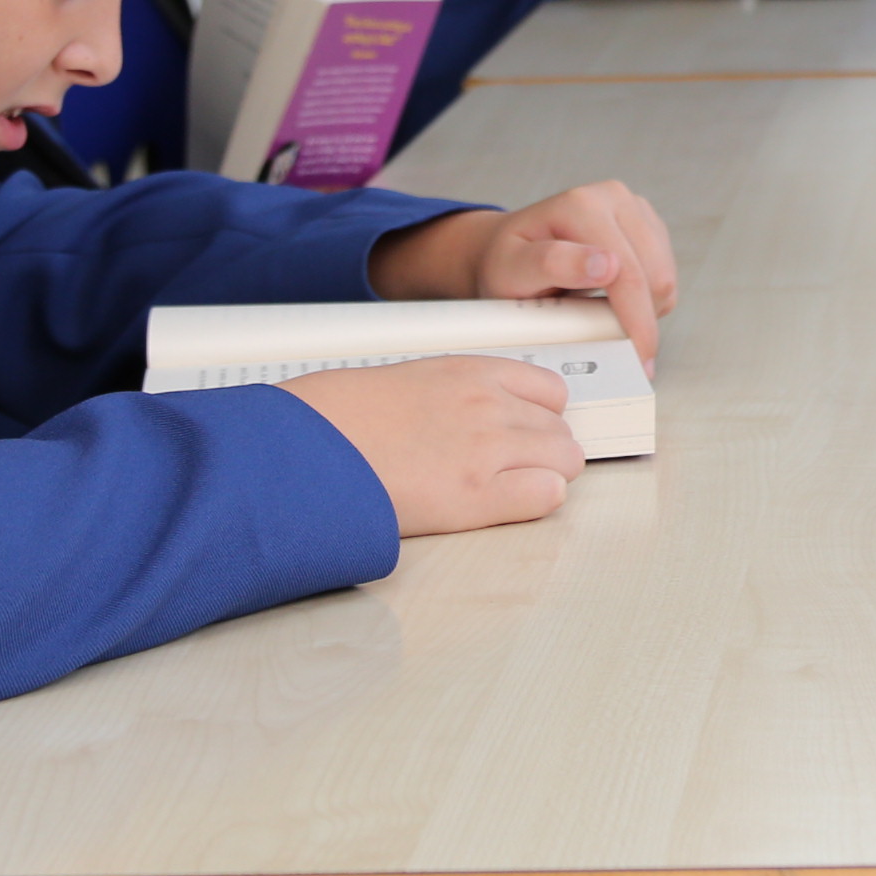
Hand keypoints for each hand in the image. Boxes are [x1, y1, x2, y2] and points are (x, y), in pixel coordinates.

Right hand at [279, 355, 582, 533]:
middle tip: (515, 471)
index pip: (551, 392)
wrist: (310, 447)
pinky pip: (547, 496)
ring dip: (545, 478)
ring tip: (507, 491)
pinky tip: (506, 504)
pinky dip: (538, 502)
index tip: (527, 436)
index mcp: (473, 372)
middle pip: (562, 431)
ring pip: (566, 462)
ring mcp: (487, 449)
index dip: (541, 419)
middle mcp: (489, 404)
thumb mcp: (414, 382)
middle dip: (545, 454)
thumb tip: (483, 419)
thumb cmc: (346, 419)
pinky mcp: (475, 496)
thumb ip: (460, 396)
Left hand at [370, 180, 678, 368]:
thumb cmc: (506, 264)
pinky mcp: (646, 222)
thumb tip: (608, 265)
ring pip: (665, 277)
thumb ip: (553, 266)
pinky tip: (614, 300)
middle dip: (642, 321)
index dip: (636, 324)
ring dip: (645, 310)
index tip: (638, 361)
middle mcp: (612, 197)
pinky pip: (664, 273)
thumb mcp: (512, 271)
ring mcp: (633, 207)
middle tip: (618, 350)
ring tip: (604, 317)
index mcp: (582, 205)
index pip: (627, 274)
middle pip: (654, 276)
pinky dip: (647, 298)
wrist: (505, 248)